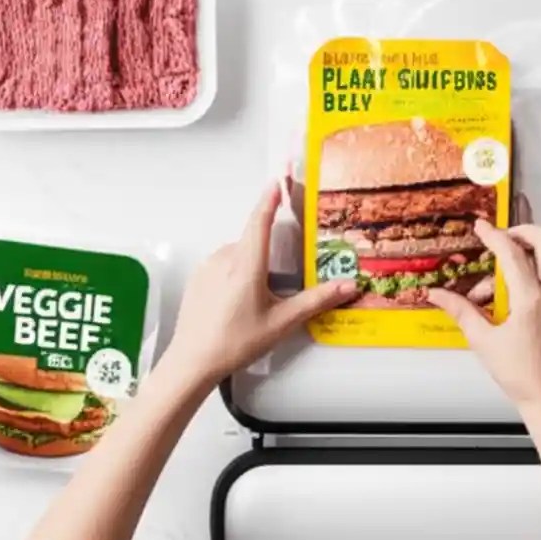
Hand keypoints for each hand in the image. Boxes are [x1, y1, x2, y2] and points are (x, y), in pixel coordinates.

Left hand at [163, 182, 357, 386]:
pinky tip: (240, 303)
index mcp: (246, 264)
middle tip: (280, 280)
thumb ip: (317, 301)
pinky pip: (223, 266)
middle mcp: (224, 259)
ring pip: (239, 255)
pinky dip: (236, 275)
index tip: (280, 177)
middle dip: (270, 253)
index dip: (271, 197)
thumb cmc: (234, 343)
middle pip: (253, 241)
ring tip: (258, 301)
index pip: (260, 220)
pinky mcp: (198, 278)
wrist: (192, 362)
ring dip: (253, 267)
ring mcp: (207, 267)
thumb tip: (348, 286)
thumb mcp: (282, 322)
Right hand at [428, 221, 540, 416]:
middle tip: (510, 238)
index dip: (493, 235)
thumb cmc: (526, 379)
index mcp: (531, 301)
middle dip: (524, 231)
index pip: (510, 252)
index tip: (485, 230)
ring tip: (536, 248)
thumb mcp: (485, 343)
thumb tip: (439, 296)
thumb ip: (461, 312)